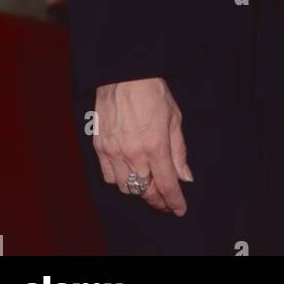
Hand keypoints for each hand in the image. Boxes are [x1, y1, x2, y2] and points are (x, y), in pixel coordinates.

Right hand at [93, 77, 192, 215]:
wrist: (124, 73)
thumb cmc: (153, 91)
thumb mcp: (174, 118)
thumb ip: (179, 151)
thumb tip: (184, 177)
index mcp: (156, 145)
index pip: (166, 185)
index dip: (174, 202)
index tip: (179, 210)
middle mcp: (133, 153)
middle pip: (145, 191)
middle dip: (157, 200)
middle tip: (165, 201)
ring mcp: (113, 151)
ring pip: (126, 188)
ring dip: (138, 189)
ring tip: (147, 183)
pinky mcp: (99, 147)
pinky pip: (108, 176)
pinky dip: (119, 179)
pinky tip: (128, 172)